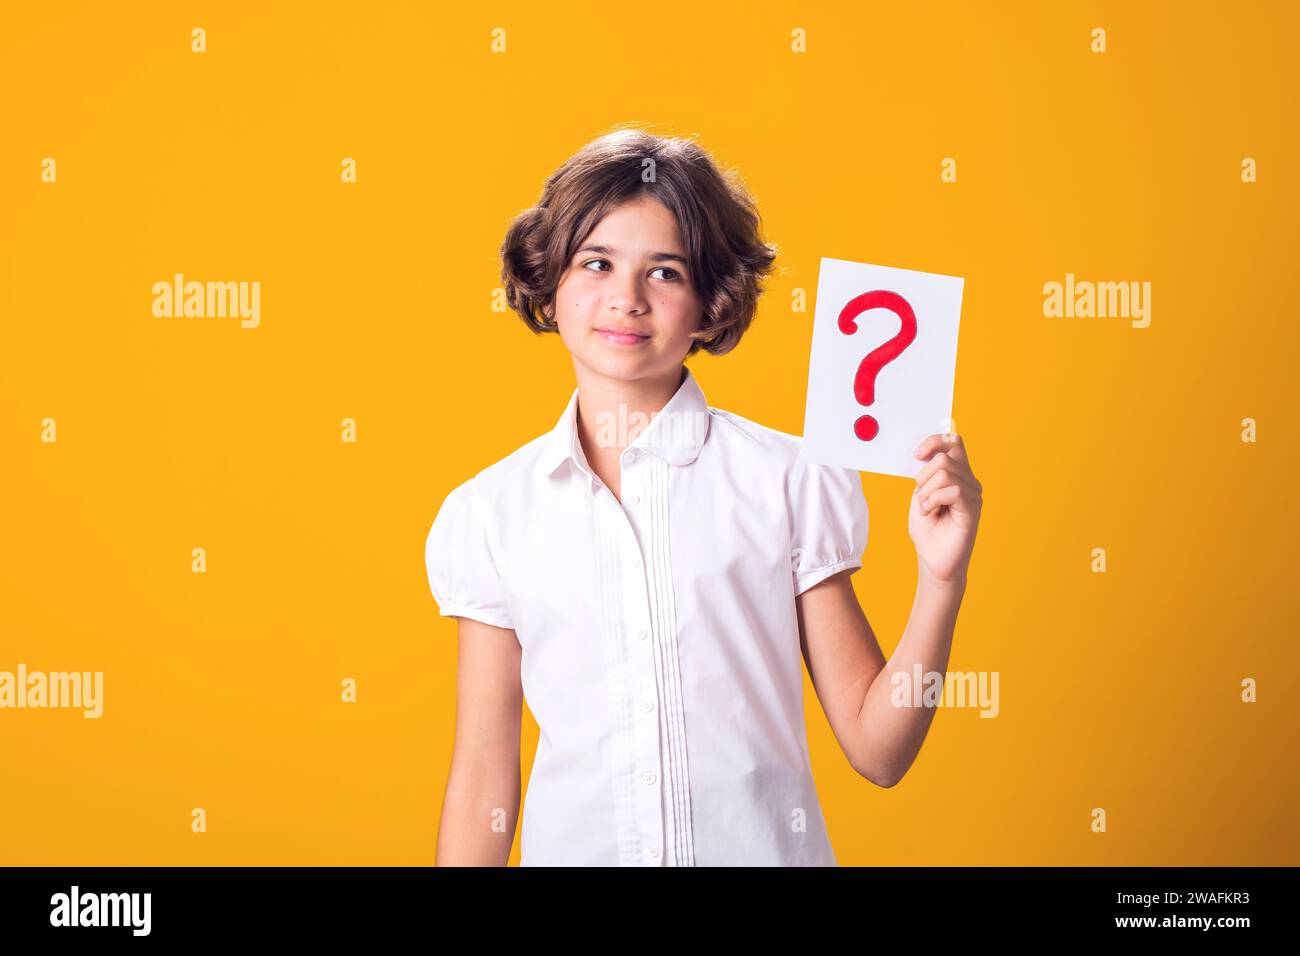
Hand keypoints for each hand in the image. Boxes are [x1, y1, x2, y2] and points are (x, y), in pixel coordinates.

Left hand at [908, 431, 981, 586]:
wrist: (932, 560)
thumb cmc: (927, 530)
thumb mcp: (920, 495)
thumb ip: (926, 474)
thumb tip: (925, 453)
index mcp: (958, 474)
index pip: (953, 441)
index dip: (934, 442)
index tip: (916, 456)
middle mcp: (970, 481)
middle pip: (946, 456)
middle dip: (923, 476)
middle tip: (921, 497)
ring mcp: (973, 495)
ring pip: (945, 473)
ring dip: (926, 491)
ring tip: (927, 509)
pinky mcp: (972, 509)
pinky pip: (953, 490)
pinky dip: (933, 500)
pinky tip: (931, 512)